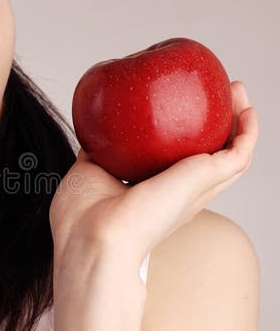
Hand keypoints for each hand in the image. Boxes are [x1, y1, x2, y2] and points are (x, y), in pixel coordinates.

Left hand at [49, 80, 258, 271]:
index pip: (178, 163)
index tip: (187, 108)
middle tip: (223, 92)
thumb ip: (97, 152)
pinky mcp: (203, 182)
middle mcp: (180, 193)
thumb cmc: (82, 219)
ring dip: (240, 122)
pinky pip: (238, 156)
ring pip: (233, 154)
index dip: (188, 137)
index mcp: (155, 193)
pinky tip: (248, 111)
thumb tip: (96, 130)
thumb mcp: (88, 172)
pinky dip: (249, 134)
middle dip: (221, 123)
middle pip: (211, 154)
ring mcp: (194, 189)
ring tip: (238, 91)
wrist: (94, 238)